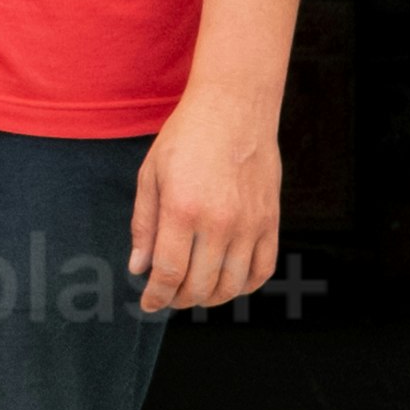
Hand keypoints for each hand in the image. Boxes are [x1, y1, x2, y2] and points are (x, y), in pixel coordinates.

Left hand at [128, 89, 286, 317]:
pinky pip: (262, 270)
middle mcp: (219, 221)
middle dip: (178, 299)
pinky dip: (245, 286)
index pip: (169, 273)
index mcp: (183, 208)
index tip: (148, 303)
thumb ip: (144, 224)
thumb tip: (139, 268)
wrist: (234, 106)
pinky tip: (229, 282)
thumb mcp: (152, 174)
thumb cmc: (188, 135)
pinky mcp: (271, 220)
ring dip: (210, 298)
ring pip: (231, 285)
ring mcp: (249, 223)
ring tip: (196, 291)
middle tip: (169, 295)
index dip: (156, 296)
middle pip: (199, 285)